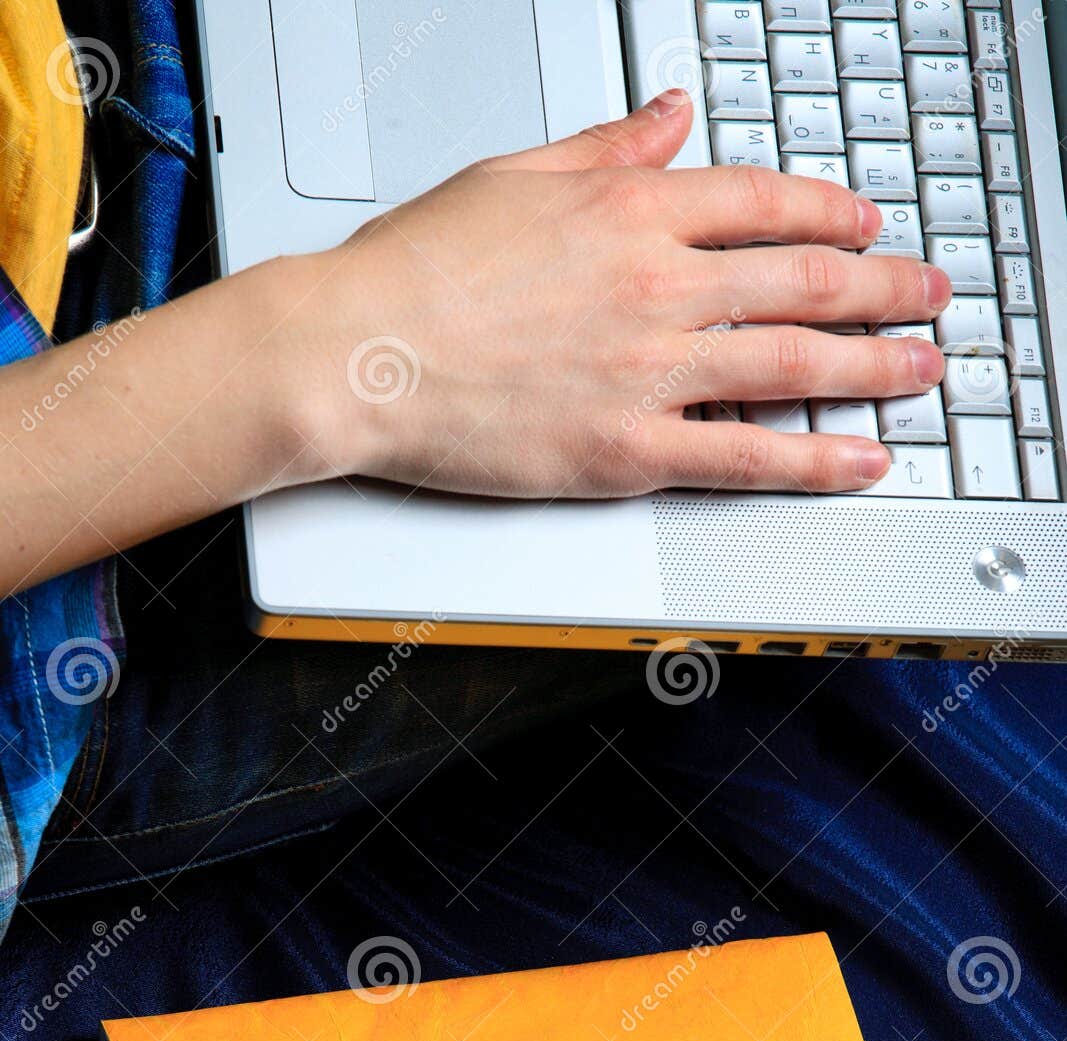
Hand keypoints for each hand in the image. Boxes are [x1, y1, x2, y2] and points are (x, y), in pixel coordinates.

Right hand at [295, 90, 948, 497]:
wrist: (354, 354)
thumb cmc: (412, 272)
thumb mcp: (514, 174)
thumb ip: (607, 147)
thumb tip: (669, 115)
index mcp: (630, 210)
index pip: (766, 203)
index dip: (834, 211)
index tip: (867, 224)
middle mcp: (658, 285)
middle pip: (807, 279)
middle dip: (887, 286)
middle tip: (928, 296)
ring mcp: (651, 371)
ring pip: (798, 362)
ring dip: (878, 365)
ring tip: (924, 369)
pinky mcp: (629, 451)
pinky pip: (749, 456)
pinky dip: (819, 460)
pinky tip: (865, 460)